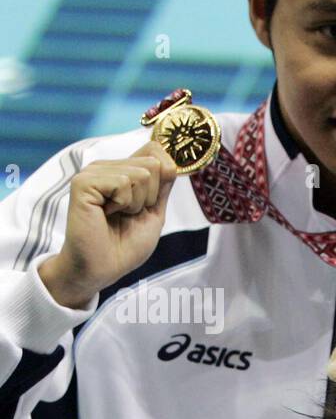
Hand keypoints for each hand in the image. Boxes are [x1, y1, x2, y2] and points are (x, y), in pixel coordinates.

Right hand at [38, 141, 180, 308]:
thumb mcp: (154, 211)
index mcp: (121, 171)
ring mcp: (93, 172)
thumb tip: (170, 160)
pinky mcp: (83, 182)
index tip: (148, 203)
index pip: (155, 150)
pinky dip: (123, 204)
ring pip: (141, 173)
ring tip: (117, 216)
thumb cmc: (126, 245)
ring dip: (136, 203)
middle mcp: (106, 167)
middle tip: (128, 214)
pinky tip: (106, 214)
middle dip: (151, 196)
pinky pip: (123, 182)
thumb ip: (162, 185)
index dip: (164, 176)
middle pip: (153, 163)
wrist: (104, 268)